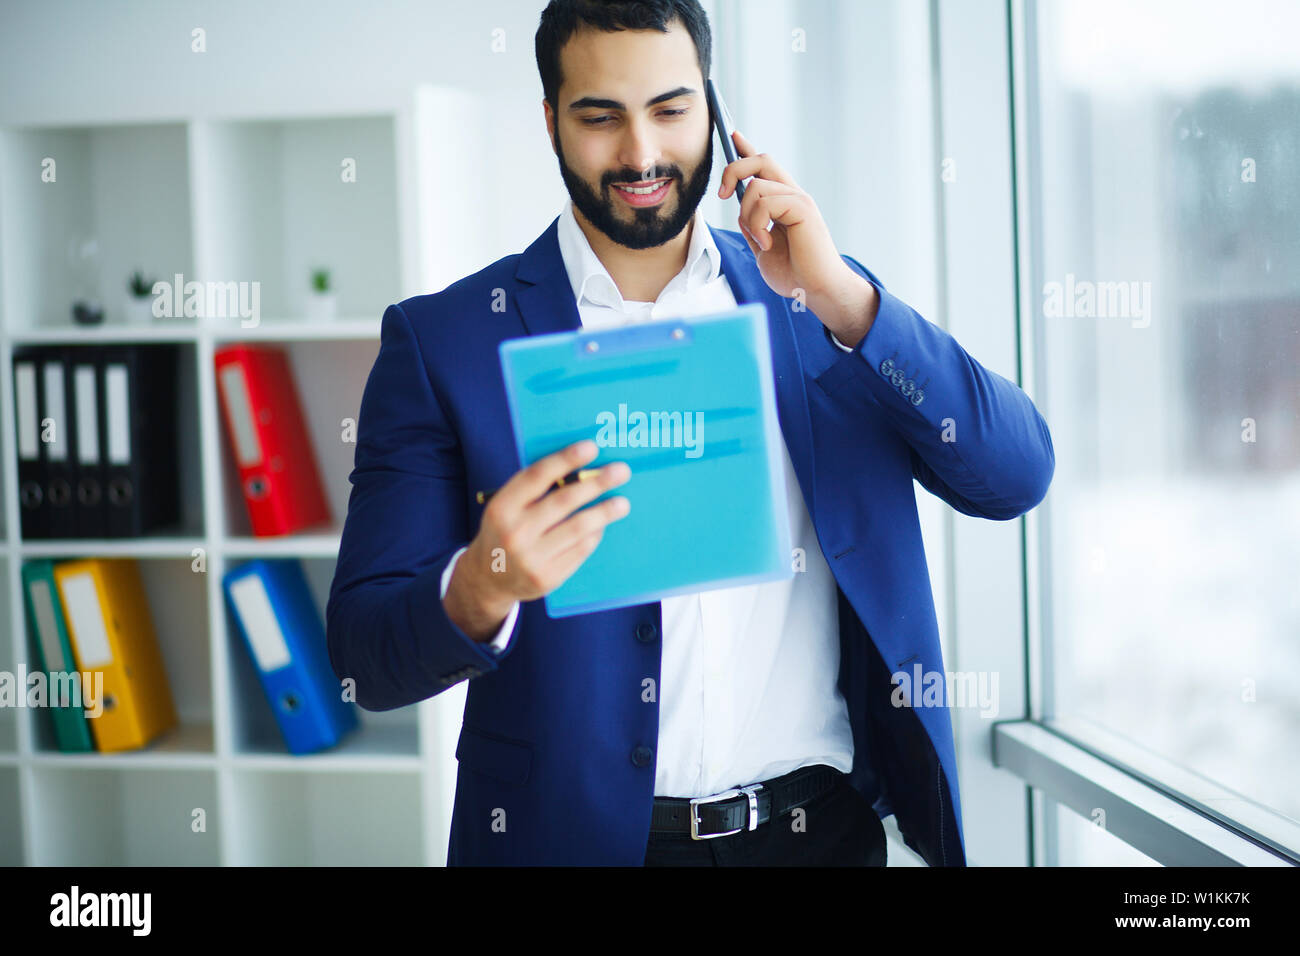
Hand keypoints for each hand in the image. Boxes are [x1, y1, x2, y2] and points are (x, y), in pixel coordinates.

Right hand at [444, 440, 630, 639]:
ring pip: (578, 528)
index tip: (591, 447)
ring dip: (604, 512)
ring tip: (622, 503)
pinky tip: (601, 525)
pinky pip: (580, 550)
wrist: (489, 578)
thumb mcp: (507, 507)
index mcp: (502, 507)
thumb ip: (535, 490)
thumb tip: (582, 470)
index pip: (537, 476)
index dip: (566, 459)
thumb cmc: (505, 530)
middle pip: (564, 501)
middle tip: (621, 471)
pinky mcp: (548, 577)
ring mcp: (531, 557)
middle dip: (596, 484)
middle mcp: (515, 532)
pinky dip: (594, 535)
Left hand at [718, 130, 878, 345]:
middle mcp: (792, 195)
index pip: (763, 168)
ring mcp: (799, 199)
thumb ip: (752, 226)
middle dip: (734, 169)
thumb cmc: (794, 274)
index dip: (747, 150)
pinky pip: (765, 202)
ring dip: (747, 216)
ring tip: (761, 241)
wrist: (815, 290)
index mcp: (783, 203)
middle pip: (761, 159)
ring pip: (756, 186)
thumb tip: (738, 208)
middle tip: (722, 194)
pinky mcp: (802, 208)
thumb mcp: (762, 248)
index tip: (733, 135)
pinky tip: (768, 244)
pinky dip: (758, 226)